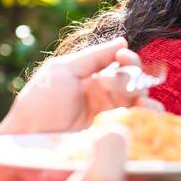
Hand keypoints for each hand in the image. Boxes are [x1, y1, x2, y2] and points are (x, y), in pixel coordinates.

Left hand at [0, 37, 153, 136]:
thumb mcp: (63, 70)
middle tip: (114, 84)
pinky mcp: (115, 137)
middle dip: (131, 79)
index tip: (123, 57)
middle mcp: (107, 97)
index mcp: (94, 79)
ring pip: (143, 103)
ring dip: (145, 98)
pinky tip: (146, 115)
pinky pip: (140, 126)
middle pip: (135, 83)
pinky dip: (150, 118)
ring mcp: (112, 118)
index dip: (128, 59)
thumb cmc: (40, 103)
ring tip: (138, 102)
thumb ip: (93, 57)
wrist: (30, 139)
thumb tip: (123, 41)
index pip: (123, 65)